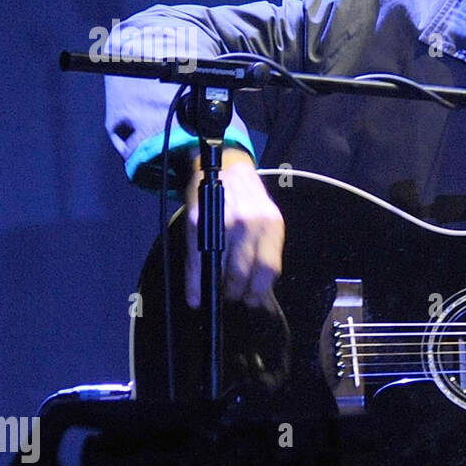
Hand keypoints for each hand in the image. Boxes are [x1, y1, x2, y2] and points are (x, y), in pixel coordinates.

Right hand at [183, 150, 284, 308]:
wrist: (225, 165)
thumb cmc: (248, 197)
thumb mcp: (266, 218)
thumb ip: (265, 248)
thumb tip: (260, 288)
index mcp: (270, 224)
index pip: (268, 268)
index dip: (259, 290)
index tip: (253, 300)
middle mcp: (248, 223)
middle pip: (244, 273)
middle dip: (238, 293)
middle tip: (234, 297)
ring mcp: (222, 223)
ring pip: (222, 270)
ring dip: (220, 289)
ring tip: (220, 292)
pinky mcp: (198, 223)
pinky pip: (198, 262)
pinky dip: (195, 285)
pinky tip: (195, 298)